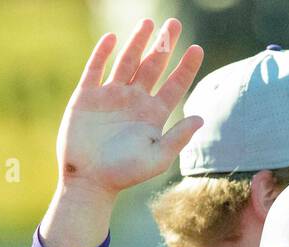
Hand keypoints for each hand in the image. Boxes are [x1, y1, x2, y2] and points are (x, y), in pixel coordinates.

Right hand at [55, 18, 203, 199]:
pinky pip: (95, 69)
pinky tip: (112, 39)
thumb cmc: (124, 174)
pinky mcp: (87, 96)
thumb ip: (178, 138)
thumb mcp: (157, 158)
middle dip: (164, 45)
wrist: (89, 181)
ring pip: (127, 62)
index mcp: (153, 115)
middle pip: (153, 66)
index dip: (186, 68)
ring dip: (137, 42)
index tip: (198, 49)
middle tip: (175, 24)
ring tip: (149, 23)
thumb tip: (201, 118)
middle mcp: (134, 101)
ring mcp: (110, 96)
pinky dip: (102, 53)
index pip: (174, 86)